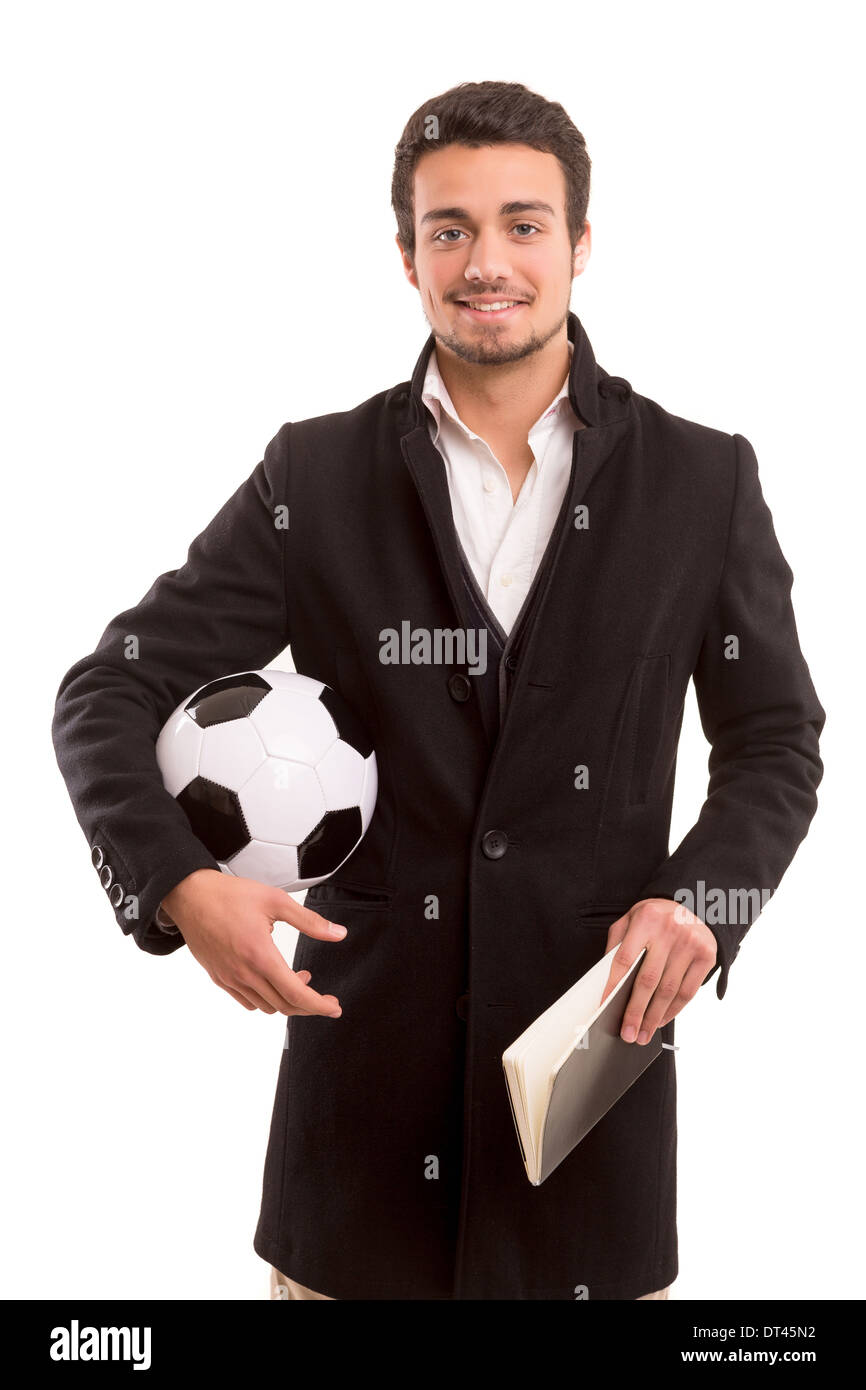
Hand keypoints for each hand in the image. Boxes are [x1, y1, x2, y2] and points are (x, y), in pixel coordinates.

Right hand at [161, 868, 346, 1017]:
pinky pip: (247, 1002)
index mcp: (260, 955)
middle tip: (324, 998)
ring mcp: (229, 978)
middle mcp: (244, 973)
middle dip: (309, 1006)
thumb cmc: (230, 895)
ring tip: (298, 978)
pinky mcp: (219, 978)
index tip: (334, 1008)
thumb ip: (310, 921)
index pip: (296, 994)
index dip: (319, 1005)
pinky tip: (273, 981)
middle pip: (283, 1006)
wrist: (190, 896)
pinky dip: (266, 999)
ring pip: (265, 1007)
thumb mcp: (276, 900)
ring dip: (287, 1000)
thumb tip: (339, 934)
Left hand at [598, 898, 717, 1043]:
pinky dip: (674, 1010)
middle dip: (636, 1011)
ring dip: (654, 1017)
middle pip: (648, 980)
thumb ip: (617, 945)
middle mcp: (669, 931)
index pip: (625, 958)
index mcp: (646, 920)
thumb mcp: (630, 919)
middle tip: (628, 1033)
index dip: (613, 985)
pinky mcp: (706, 956)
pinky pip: (688, 992)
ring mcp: (690, 944)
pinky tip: (661, 1020)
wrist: (692, 903)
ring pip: (669, 991)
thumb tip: (607, 981)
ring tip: (643, 1033)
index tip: (605, 1005)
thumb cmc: (655, 917)